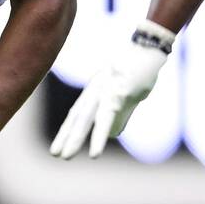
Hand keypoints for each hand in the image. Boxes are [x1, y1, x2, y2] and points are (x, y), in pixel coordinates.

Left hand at [49, 25, 173, 158]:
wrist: (148, 47)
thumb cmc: (139, 69)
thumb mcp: (127, 94)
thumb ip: (118, 113)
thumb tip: (112, 134)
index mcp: (96, 90)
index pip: (78, 113)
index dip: (67, 130)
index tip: (58, 146)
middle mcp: (96, 90)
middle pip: (77, 116)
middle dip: (66, 136)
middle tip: (55, 155)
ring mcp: (105, 90)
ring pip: (86, 118)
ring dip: (75, 138)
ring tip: (65, 156)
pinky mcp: (118, 92)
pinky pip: (106, 117)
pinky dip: (99, 135)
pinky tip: (95, 150)